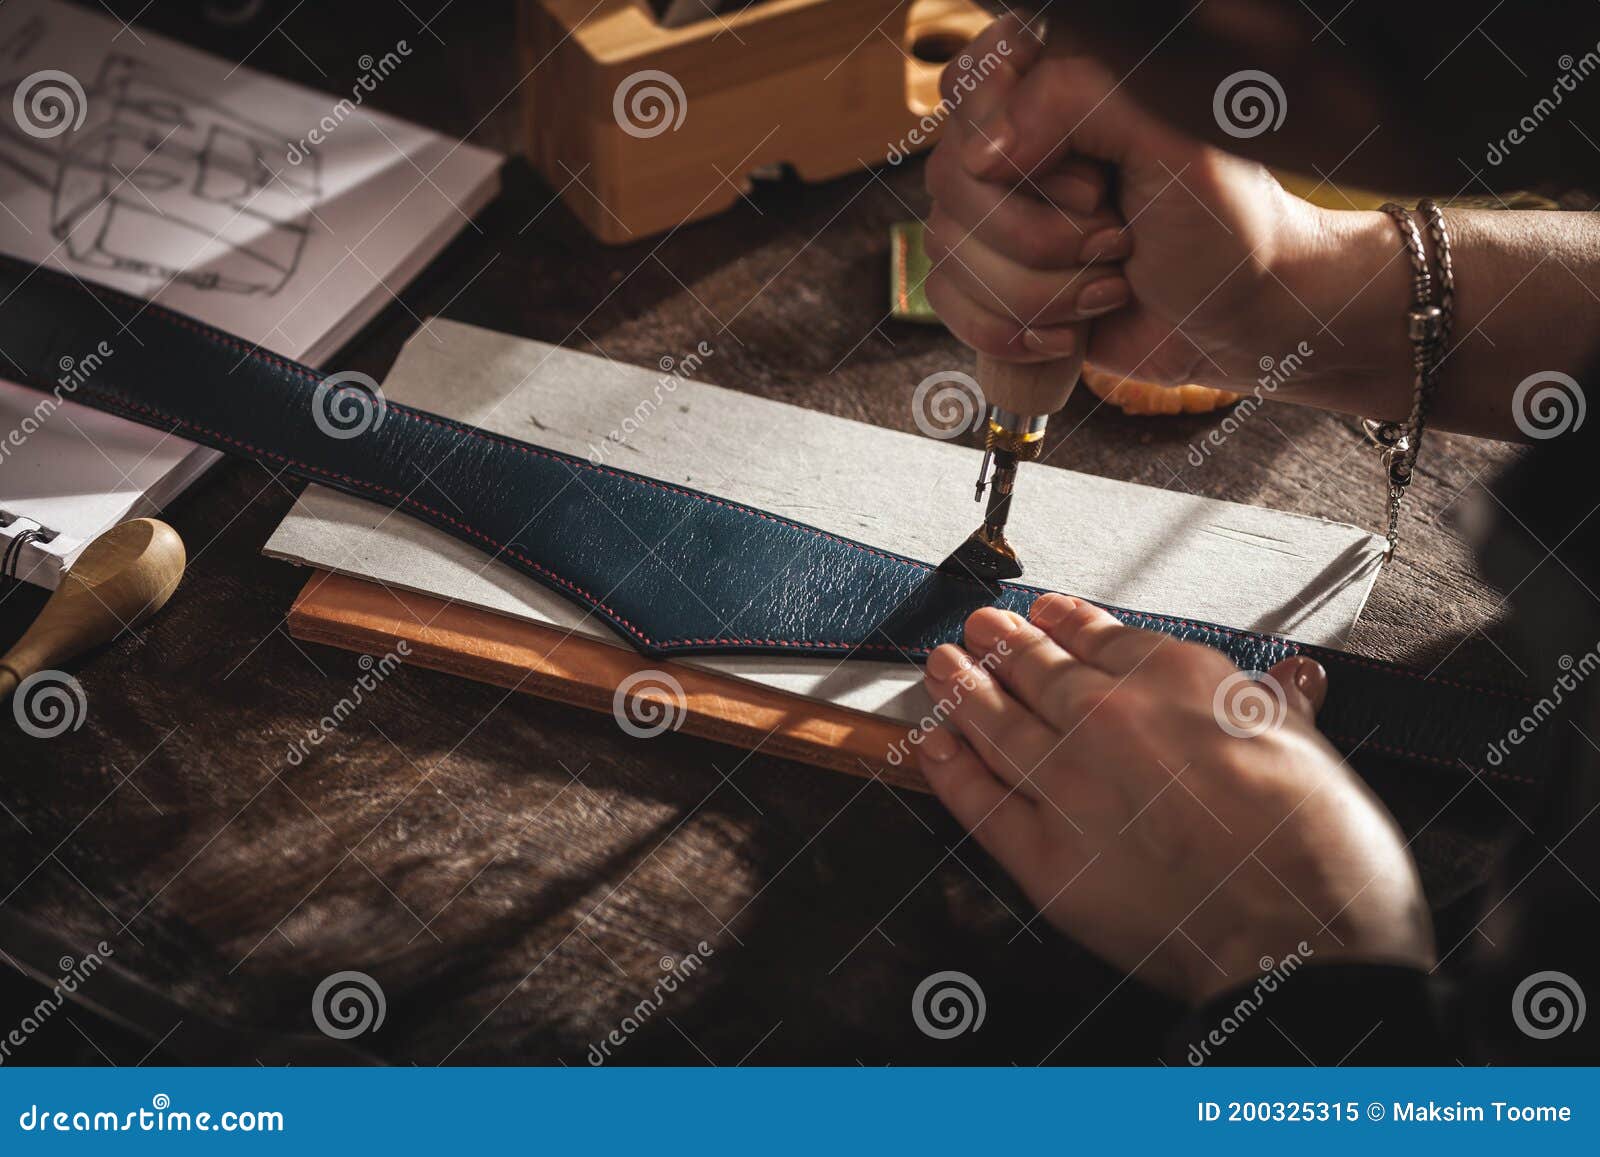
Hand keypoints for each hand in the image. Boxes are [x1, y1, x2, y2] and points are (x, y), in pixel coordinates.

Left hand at [917, 596, 1434, 1003]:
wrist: (1302, 940)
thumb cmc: (1319, 851)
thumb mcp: (1309, 750)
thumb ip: (1279, 708)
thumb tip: (1293, 681)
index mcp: (1177, 681)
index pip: (1102, 637)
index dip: (1066, 622)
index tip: (1046, 613)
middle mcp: (1109, 719)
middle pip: (1038, 670)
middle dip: (1003, 645)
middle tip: (980, 627)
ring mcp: (1067, 785)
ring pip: (996, 722)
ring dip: (962, 688)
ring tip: (942, 666)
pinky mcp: (1042, 855)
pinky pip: (979, 802)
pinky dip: (949, 768)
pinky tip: (933, 745)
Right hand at [922, 19, 1358, 392]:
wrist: (1237, 320)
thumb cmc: (1224, 226)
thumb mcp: (1172, 139)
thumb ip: (1080, 99)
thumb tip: (983, 156)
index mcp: (1060, 81)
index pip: (973, 81)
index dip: (1017, 144)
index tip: (1093, 184)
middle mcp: (1017, 141)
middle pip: (953, 177)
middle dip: (1042, 234)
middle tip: (1117, 237)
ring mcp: (995, 212)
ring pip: (949, 248)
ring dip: (1041, 289)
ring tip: (1109, 284)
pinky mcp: (987, 277)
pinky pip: (947, 302)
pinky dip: (1013, 331)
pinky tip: (1071, 327)